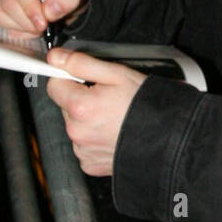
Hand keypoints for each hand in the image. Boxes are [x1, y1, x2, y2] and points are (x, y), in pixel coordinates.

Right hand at [0, 0, 86, 36]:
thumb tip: (50, 9)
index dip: (29, 6)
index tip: (43, 22)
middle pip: (8, 3)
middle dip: (28, 21)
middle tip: (46, 26)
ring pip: (0, 14)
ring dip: (23, 26)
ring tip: (40, 24)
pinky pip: (0, 22)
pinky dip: (17, 30)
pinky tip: (30, 25)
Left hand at [45, 48, 144, 175]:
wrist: (167, 140)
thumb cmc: (146, 106)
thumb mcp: (117, 74)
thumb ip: (82, 63)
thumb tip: (56, 58)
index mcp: (80, 106)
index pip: (54, 85)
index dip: (69, 78)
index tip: (84, 79)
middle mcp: (77, 131)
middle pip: (66, 106)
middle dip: (81, 99)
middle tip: (107, 99)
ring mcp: (83, 150)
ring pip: (76, 126)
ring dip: (88, 120)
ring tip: (114, 118)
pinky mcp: (90, 164)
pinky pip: (84, 146)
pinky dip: (95, 139)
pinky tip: (112, 133)